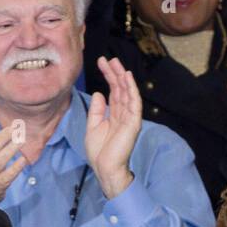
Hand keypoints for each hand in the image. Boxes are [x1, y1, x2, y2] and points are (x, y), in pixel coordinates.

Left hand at [86, 57, 141, 197]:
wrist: (105, 168)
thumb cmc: (99, 152)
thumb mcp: (92, 126)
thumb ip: (96, 110)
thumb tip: (99, 93)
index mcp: (114, 114)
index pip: (112, 91)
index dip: (108, 76)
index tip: (101, 62)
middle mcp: (123, 113)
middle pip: (120, 89)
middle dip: (115, 73)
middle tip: (109, 58)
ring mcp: (129, 117)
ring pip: (127, 92)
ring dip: (123, 77)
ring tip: (116, 63)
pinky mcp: (133, 123)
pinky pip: (134, 103)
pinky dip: (131, 89)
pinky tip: (127, 78)